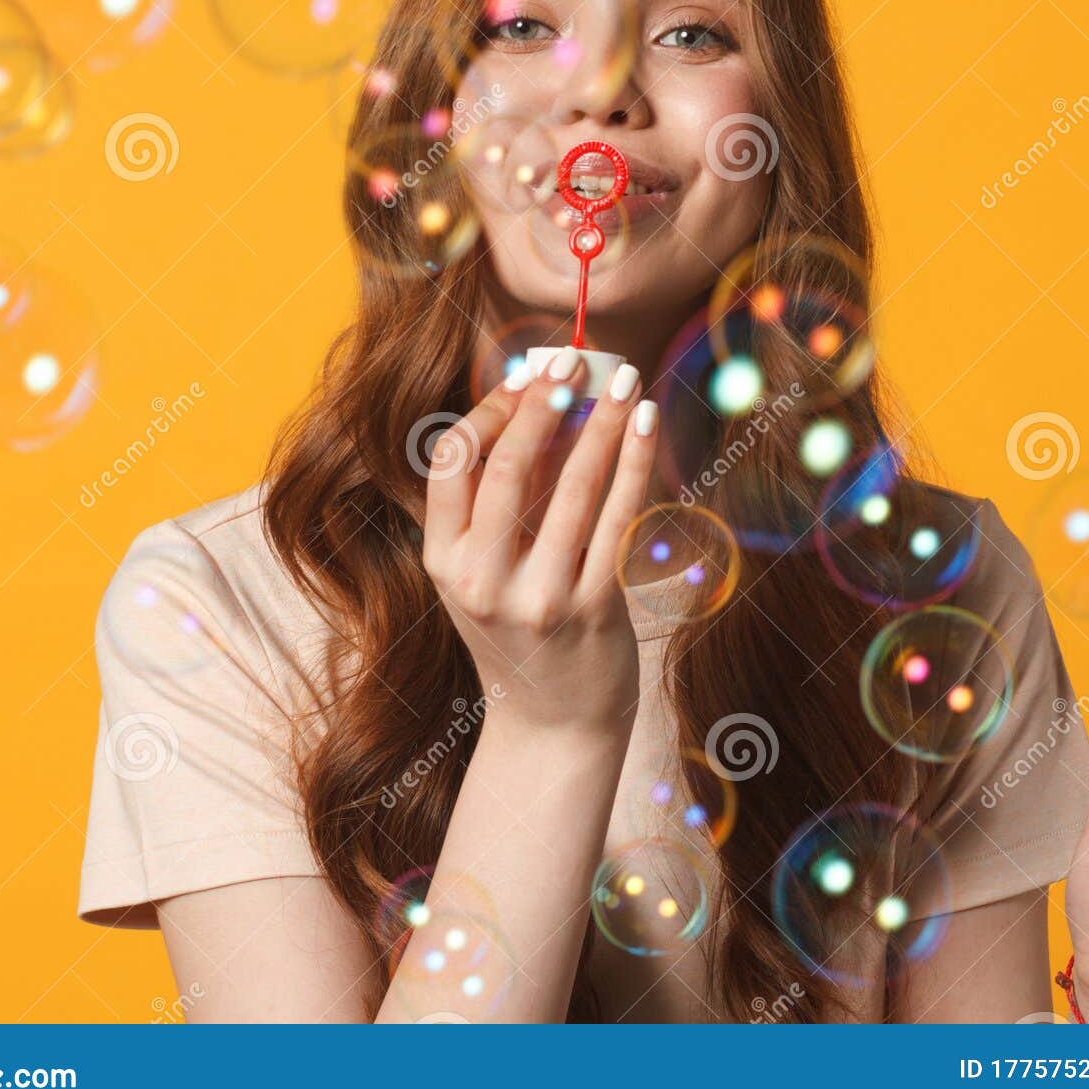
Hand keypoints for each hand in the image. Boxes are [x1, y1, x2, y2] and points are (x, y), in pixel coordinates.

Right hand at [421, 346, 656, 736]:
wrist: (553, 728)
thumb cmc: (521, 632)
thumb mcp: (488, 571)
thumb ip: (505, 500)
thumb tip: (546, 403)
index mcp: (444, 562)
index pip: (451, 462)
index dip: (490, 410)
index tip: (528, 374)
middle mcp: (481, 580)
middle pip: (506, 468)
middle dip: (543, 404)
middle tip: (574, 360)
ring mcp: (538, 597)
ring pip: (570, 489)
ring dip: (600, 425)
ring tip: (624, 381)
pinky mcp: (592, 609)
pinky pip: (616, 519)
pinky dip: (634, 464)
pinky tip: (645, 426)